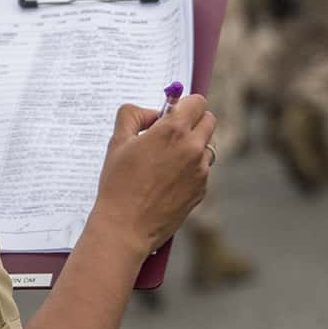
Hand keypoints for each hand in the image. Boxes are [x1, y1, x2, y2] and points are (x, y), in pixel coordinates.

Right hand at [88, 95, 215, 256]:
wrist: (125, 227)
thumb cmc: (118, 183)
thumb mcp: (118, 141)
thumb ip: (134, 115)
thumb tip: (153, 114)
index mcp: (173, 130)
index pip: (198, 102)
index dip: (185, 105)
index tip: (174, 112)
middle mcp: (193, 148)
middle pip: (209, 120)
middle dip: (193, 122)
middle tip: (173, 133)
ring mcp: (201, 170)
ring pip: (207, 147)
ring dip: (193, 147)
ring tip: (166, 162)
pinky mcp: (202, 190)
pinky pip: (202, 170)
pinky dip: (190, 170)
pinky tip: (168, 182)